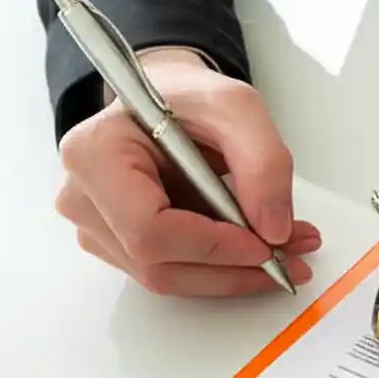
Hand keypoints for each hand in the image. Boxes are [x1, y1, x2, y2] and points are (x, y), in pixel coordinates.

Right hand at [55, 49, 320, 295]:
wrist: (172, 103)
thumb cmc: (190, 99)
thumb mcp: (238, 108)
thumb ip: (264, 164)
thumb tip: (274, 230)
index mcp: (96, 155)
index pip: (148, 229)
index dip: (211, 247)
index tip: (265, 245)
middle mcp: (83, 198)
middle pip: (158, 265)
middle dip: (234, 268)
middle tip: (294, 255)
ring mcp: (97, 227)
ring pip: (169, 278)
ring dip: (233, 274)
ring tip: (287, 252)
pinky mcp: (119, 246)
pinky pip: (173, 273)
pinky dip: (221, 269)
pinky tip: (257, 250)